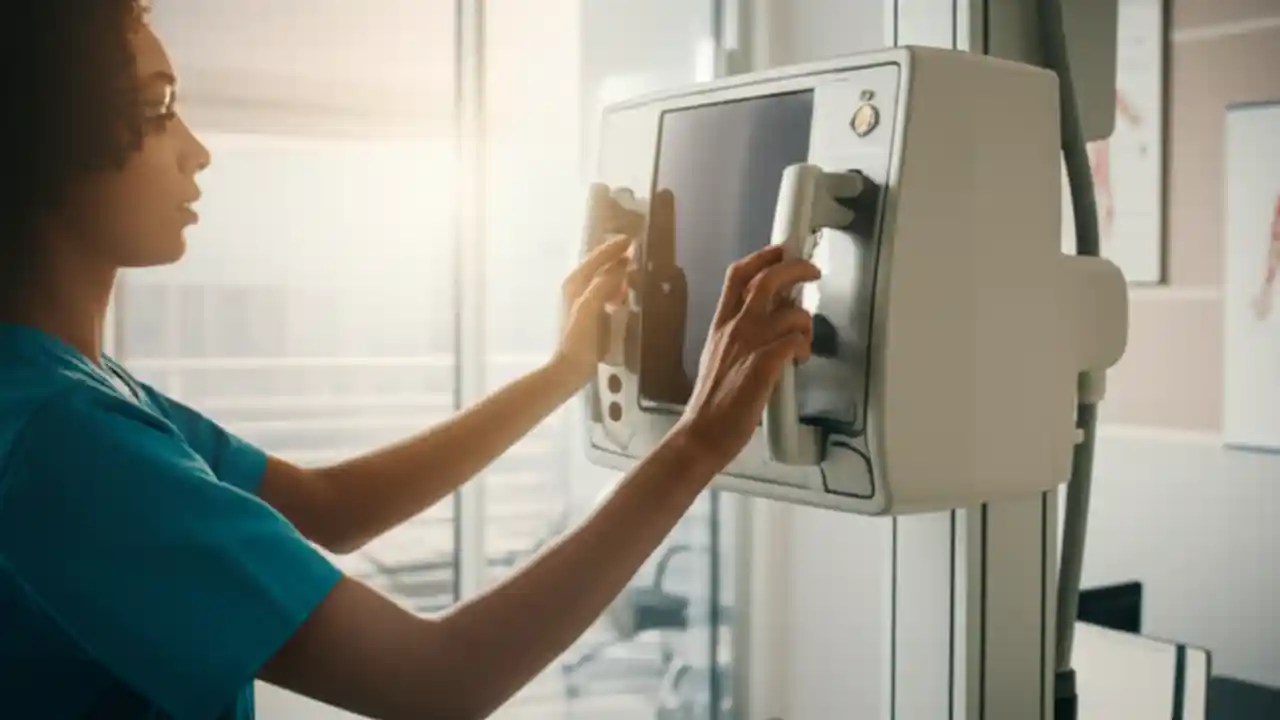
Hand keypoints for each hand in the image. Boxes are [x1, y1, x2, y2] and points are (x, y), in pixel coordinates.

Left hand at [554, 185, 643, 384]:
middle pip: (597, 265)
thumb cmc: (580, 339)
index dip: (614, 248)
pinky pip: (603, 292)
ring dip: (615, 271)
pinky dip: (614, 288)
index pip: (597, 258)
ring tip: (632, 268)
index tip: (632, 239)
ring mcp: (580, 301)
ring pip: (600, 278)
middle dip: (614, 256)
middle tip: (634, 250)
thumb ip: (603, 285)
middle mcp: (575, 288)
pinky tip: (623, 294)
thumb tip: (621, 266)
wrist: (569, 369)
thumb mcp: (590, 308)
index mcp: (576, 283)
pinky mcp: (586, 315)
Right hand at [675, 245, 818, 465]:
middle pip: (767, 280)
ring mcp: (748, 347)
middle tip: (813, 272)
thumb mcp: (719, 355)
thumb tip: (769, 321)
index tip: (782, 250)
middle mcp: (734, 329)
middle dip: (796, 268)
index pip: (739, 275)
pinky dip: (803, 347)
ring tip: (804, 342)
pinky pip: (794, 342)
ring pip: (790, 313)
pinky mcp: (763, 368)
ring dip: (806, 323)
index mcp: (721, 325)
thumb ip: (740, 336)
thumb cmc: (713, 401)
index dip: (763, 256)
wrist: (701, 433)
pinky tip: (800, 360)